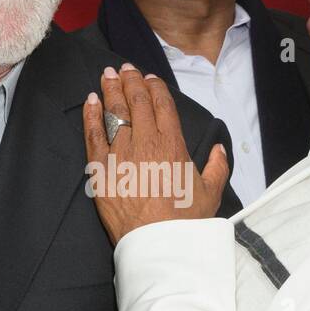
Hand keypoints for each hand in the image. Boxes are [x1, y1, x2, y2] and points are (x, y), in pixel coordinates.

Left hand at [83, 63, 229, 246]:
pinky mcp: (101, 168)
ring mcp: (121, 153)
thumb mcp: (210, 192)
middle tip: (125, 67)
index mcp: (173, 144)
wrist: (157, 243)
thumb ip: (217, 166)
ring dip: (111, 90)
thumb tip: (218, 149)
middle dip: (131, 81)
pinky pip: (93, 134)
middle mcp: (146, 142)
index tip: (149, 78)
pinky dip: (91, 115)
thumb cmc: (185, 221)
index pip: (163, 105)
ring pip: (114, 112)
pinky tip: (91, 100)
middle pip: (137, 102)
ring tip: (107, 74)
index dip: (155, 88)